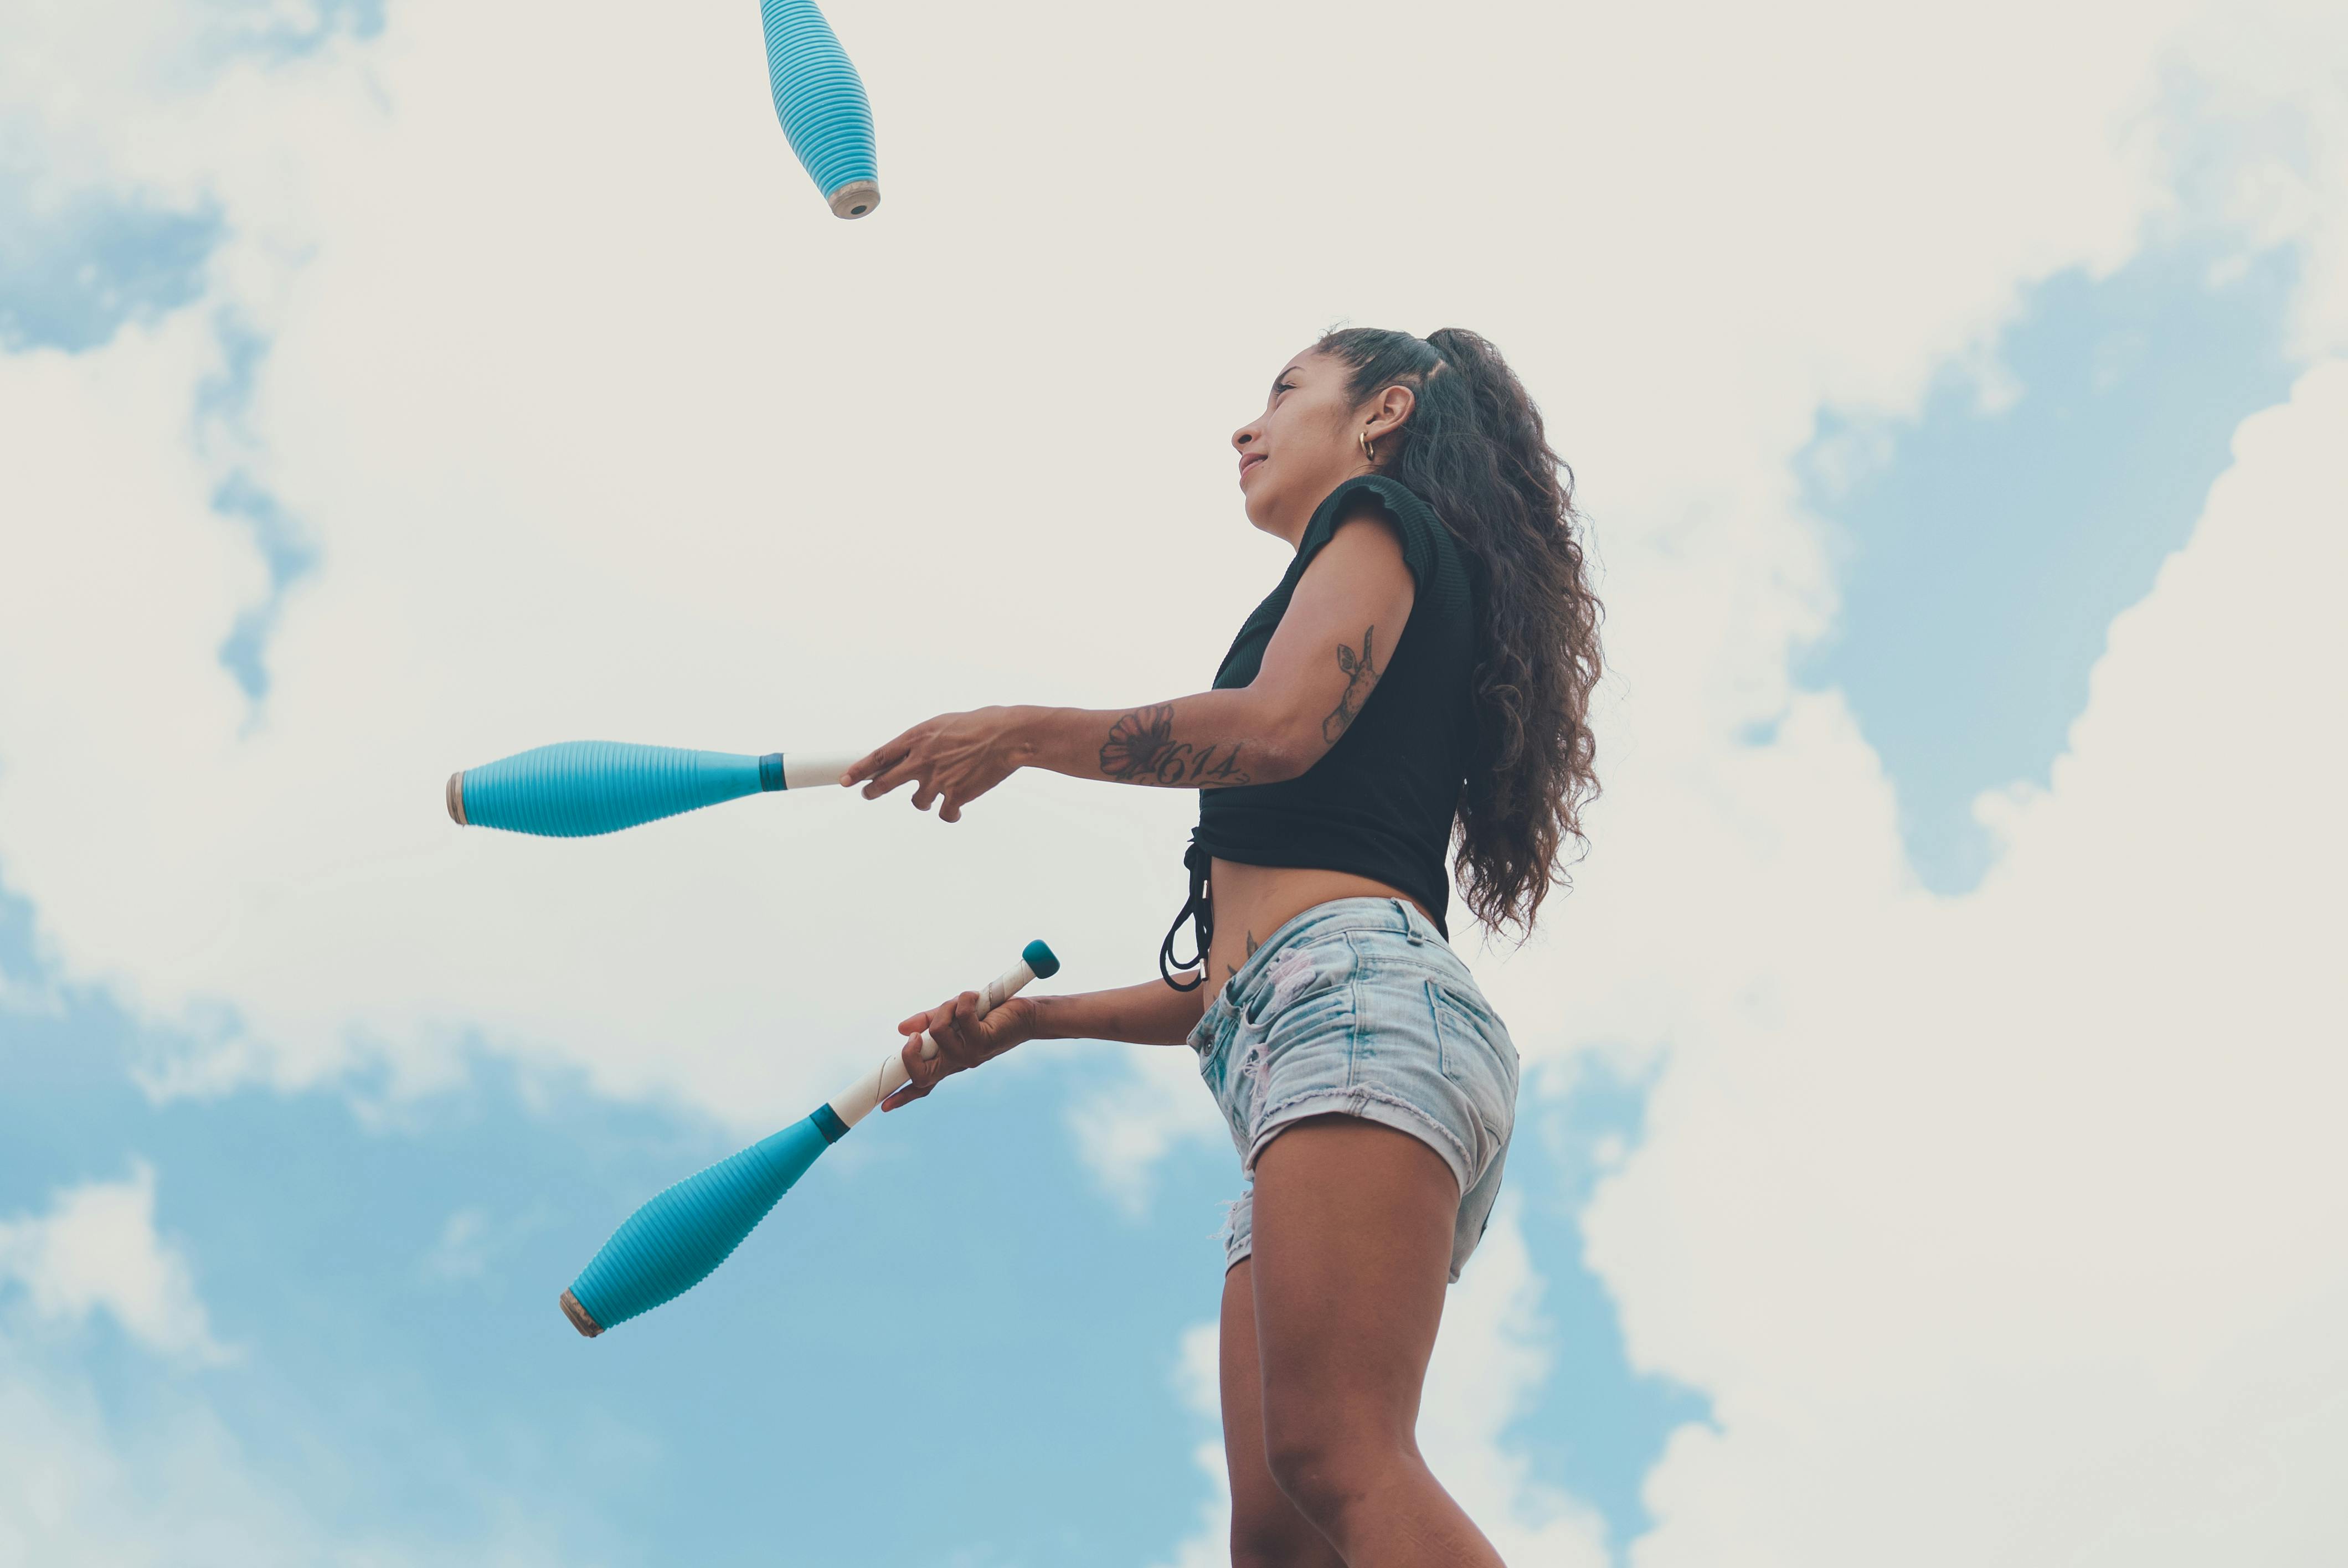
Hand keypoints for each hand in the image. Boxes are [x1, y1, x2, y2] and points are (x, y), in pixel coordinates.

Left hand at [846, 707, 1026, 821]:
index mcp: (917, 738)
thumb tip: (911, 752)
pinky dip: (950, 814)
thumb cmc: (980, 725)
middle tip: (868, 793)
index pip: (878, 757)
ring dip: (924, 800)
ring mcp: (937, 780)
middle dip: (873, 790)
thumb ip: (923, 741)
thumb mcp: (943, 725)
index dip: (859, 770)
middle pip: (885, 783)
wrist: (1007, 736)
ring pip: (917, 802)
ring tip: (939, 790)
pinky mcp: (956, 796)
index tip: (845, 779)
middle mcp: (922, 760)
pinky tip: (957, 809)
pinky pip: (944, 814)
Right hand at [880, 992, 1039, 1110]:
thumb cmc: (988, 1015)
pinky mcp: (983, 1042)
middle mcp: (957, 1063)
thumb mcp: (952, 1017)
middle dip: (910, 1054)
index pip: (923, 1083)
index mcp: (947, 1060)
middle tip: (916, 1037)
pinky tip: (975, 997)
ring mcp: (969, 1056)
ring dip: (947, 1008)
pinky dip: (964, 1000)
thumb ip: (928, 1022)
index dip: (903, 1096)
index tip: (884, 1106)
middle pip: (922, 1075)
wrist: (1025, 1016)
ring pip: (938, 1033)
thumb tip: (901, 1029)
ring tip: (963, 1000)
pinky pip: (961, 1018)